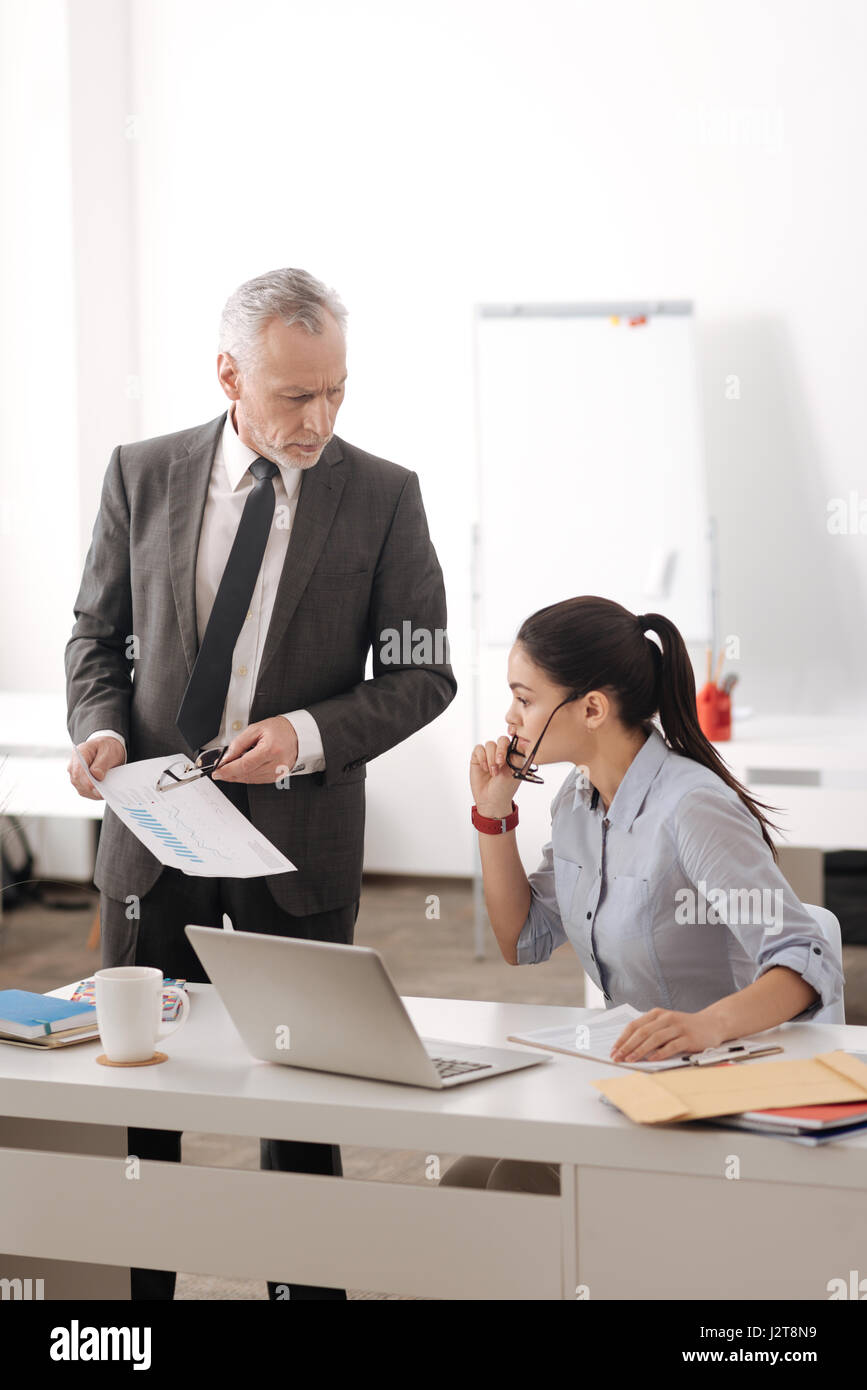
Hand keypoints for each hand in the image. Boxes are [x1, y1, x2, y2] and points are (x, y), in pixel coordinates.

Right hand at [67, 737, 125, 800]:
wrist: (107, 749)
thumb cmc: (107, 747)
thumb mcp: (108, 751)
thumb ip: (102, 763)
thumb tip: (97, 775)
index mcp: (80, 753)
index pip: (78, 769)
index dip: (85, 780)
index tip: (93, 786)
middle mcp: (74, 765)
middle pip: (78, 781)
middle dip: (90, 789)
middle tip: (103, 794)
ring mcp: (76, 775)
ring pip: (81, 788)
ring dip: (93, 793)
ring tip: (105, 794)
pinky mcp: (81, 783)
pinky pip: (86, 792)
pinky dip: (95, 794)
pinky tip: (104, 794)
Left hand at [210, 717, 298, 784]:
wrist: (297, 734)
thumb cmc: (279, 730)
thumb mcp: (255, 729)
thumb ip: (239, 743)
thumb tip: (226, 757)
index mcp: (270, 749)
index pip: (245, 765)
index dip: (228, 770)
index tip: (217, 772)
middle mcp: (276, 763)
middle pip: (247, 774)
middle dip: (229, 774)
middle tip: (219, 772)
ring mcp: (278, 772)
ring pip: (251, 779)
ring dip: (237, 777)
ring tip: (228, 771)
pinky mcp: (278, 777)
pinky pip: (258, 781)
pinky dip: (247, 777)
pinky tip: (240, 772)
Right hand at [470, 734, 516, 816]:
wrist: (491, 800)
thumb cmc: (505, 788)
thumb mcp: (515, 771)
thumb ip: (518, 755)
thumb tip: (524, 741)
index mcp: (513, 755)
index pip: (514, 739)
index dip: (512, 735)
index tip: (511, 736)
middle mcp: (501, 753)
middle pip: (501, 740)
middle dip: (500, 750)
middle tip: (500, 763)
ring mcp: (489, 755)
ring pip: (489, 744)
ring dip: (491, 758)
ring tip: (493, 772)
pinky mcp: (478, 758)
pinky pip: (478, 749)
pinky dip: (482, 758)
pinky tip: (485, 769)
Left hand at [609, 1008, 725, 1063]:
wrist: (712, 1024)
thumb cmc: (685, 1026)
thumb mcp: (665, 1023)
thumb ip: (650, 1031)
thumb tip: (628, 1047)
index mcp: (657, 1014)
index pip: (635, 1025)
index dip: (622, 1038)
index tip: (613, 1050)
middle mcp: (666, 1018)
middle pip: (642, 1032)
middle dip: (627, 1046)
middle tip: (618, 1057)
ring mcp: (678, 1027)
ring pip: (654, 1038)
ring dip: (640, 1050)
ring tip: (631, 1060)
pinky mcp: (689, 1037)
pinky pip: (672, 1046)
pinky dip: (660, 1053)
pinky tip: (652, 1059)